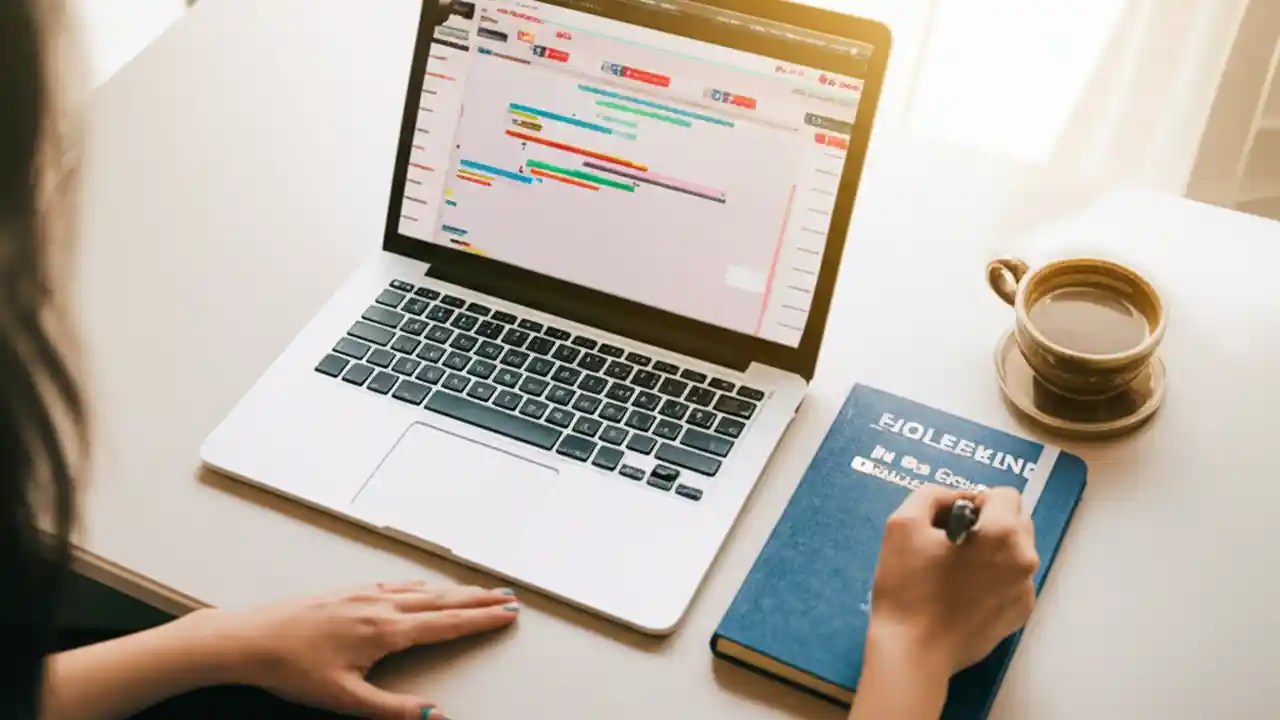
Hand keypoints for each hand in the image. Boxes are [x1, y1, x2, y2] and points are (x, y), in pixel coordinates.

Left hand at [193, 581, 519, 718]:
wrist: (249, 638)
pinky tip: (423, 587)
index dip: (481, 620)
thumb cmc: (291, 669)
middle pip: (442, 600)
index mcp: (386, 630)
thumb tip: (434, 716)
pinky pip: (398, 584)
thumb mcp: (345, 699)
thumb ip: (393, 708)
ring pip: (422, 589)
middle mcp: (380, 605)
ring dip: (455, 590)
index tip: (508, 614)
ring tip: (478, 591)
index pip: (447, 624)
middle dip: (479, 599)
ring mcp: (364, 593)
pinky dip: (423, 585)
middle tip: (508, 596)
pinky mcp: (347, 590)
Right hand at [869, 486, 1038, 673]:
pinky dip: (992, 579)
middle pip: (1015, 521)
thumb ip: (931, 496)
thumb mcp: (903, 524)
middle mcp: (1025, 560)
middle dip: (986, 523)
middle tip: (949, 543)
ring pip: (1014, 553)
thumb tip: (953, 498)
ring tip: (953, 570)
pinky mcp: (1018, 616)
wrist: (913, 652)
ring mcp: (1025, 591)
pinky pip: (1011, 581)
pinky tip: (961, 594)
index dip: (974, 500)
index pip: (1004, 495)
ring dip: (990, 551)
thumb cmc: (907, 588)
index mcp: (1003, 534)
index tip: (948, 520)